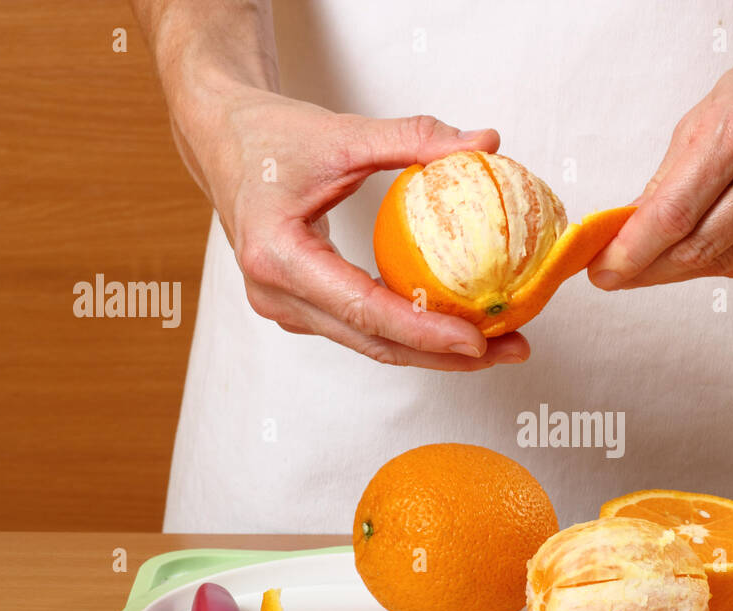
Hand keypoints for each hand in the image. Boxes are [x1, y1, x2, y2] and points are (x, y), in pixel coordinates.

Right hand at [174, 86, 527, 368]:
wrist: (222, 142)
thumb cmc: (272, 136)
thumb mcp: (344, 132)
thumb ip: (415, 138)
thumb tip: (489, 141)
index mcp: (277, 256)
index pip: (363, 308)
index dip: (424, 331)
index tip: (478, 339)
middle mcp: (276, 295)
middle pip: (374, 342)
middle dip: (446, 355)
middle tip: (510, 348)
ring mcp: (285, 308)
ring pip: (371, 344)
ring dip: (435, 350)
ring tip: (499, 345)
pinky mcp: (300, 307)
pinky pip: (362, 328)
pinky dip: (411, 331)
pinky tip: (459, 325)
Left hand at [588, 0, 732, 288]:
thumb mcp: (711, 111)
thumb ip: (670, 176)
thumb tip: (629, 232)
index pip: (672, 215)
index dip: (630, 253)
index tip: (601, 269)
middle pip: (696, 248)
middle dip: (647, 269)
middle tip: (618, 274)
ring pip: (724, 263)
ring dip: (682, 268)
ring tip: (658, 260)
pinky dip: (723, 260)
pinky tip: (708, 249)